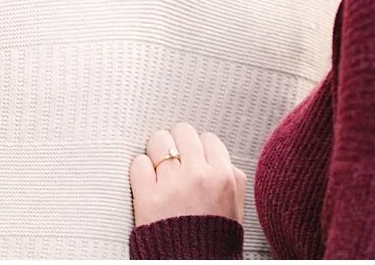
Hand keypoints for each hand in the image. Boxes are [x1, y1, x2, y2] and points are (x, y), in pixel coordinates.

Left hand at [130, 122, 246, 226]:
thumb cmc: (214, 241)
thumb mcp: (235, 208)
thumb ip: (231, 180)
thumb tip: (220, 160)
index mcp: (224, 176)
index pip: (208, 139)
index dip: (198, 147)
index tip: (192, 157)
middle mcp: (199, 175)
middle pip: (183, 132)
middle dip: (176, 142)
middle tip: (171, 155)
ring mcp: (172, 184)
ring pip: (158, 141)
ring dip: (155, 151)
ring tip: (156, 165)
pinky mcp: (148, 197)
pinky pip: (138, 163)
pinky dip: (140, 169)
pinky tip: (145, 180)